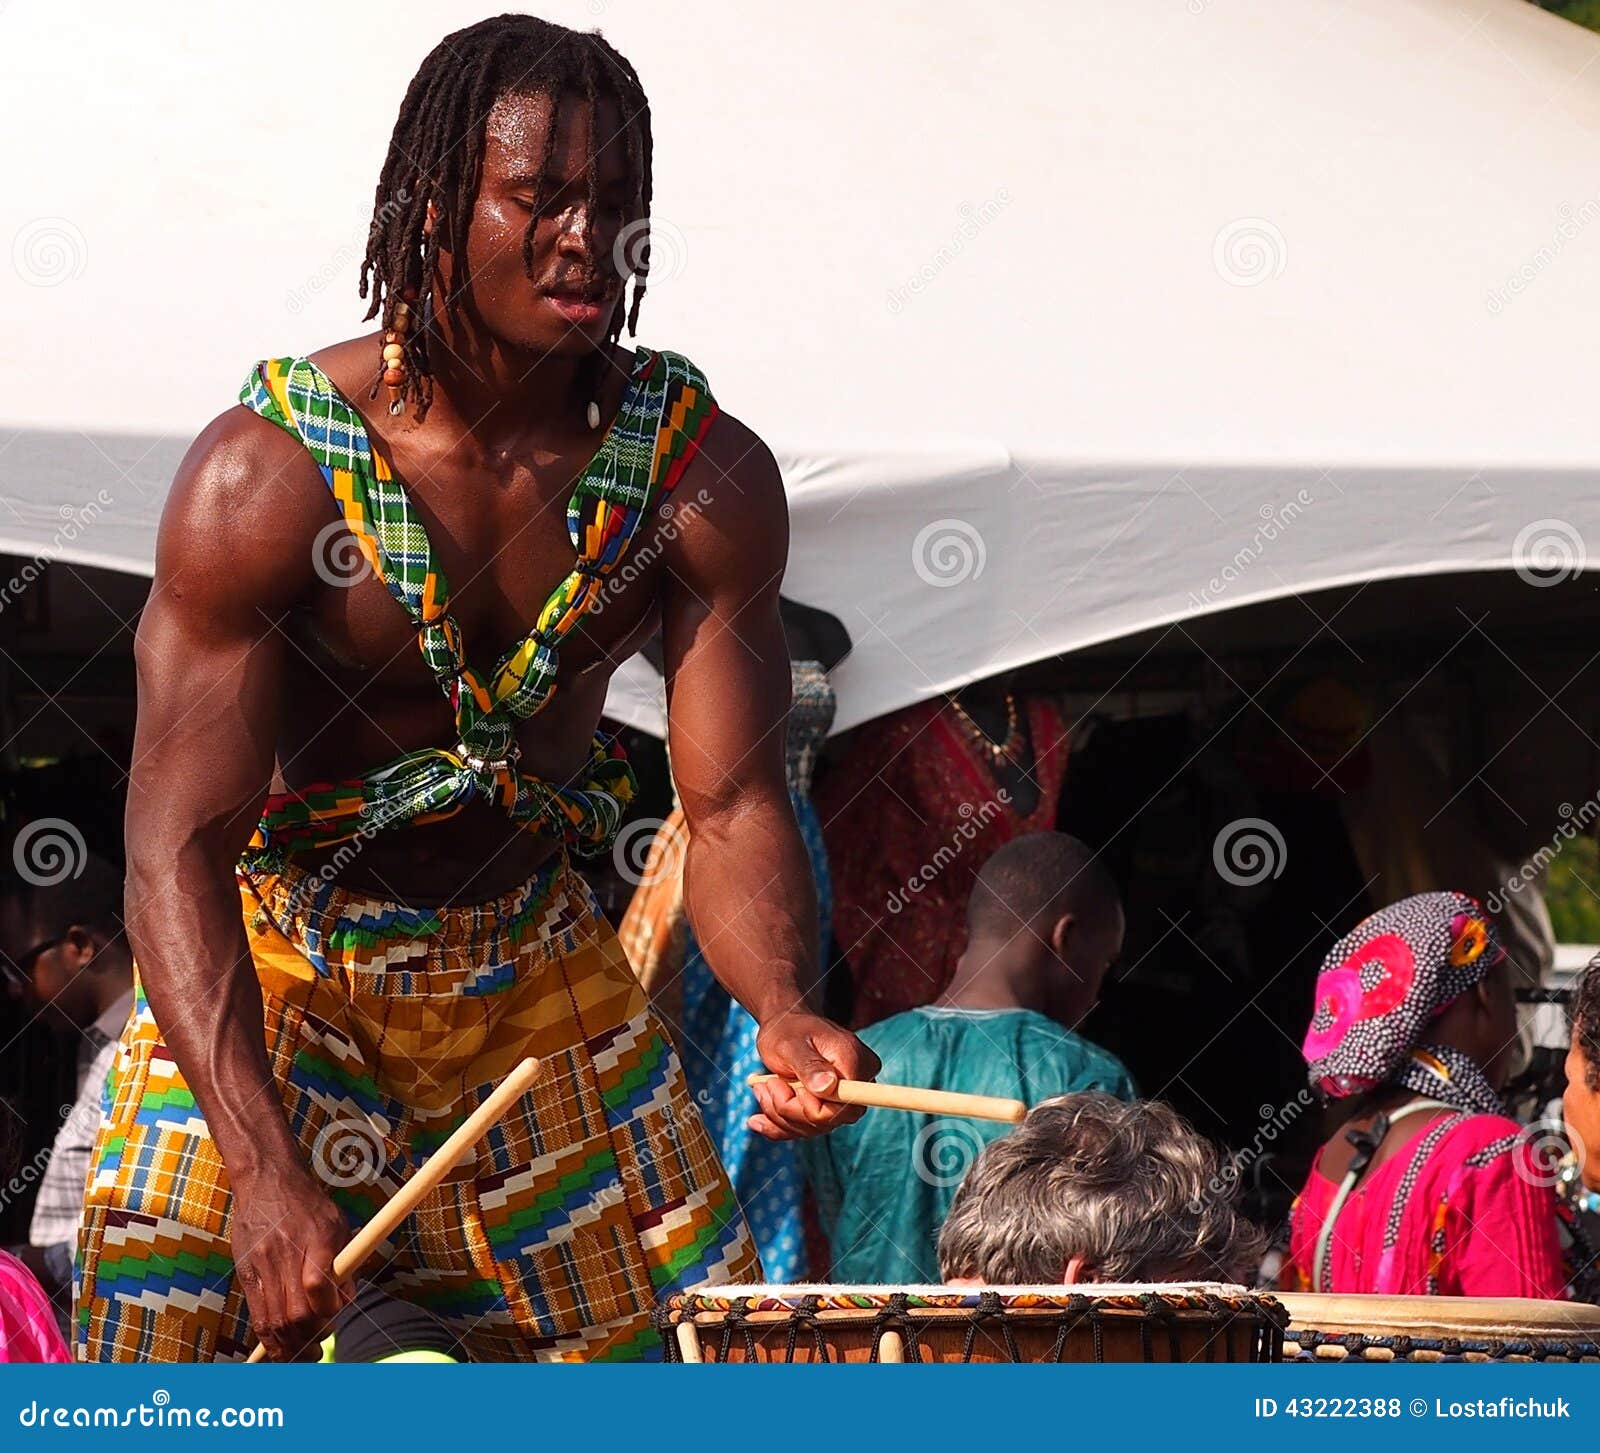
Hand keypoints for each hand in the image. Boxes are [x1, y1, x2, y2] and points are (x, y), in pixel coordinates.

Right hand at [230, 1162, 352, 1360]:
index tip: (337, 1314)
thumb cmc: (308, 1203)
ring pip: (275, 1320)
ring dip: (291, 1346)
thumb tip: (346, 1301)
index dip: (330, 1309)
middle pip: (296, 1311)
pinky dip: (269, 1339)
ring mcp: (263, 1265)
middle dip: (312, 1335)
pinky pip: (257, 1315)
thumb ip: (343, 1263)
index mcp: (316, 1238)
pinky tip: (280, 1350)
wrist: (266, 1181)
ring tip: (303, 1357)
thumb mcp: (337, 1223)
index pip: (319, 1286)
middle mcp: (287, 1254)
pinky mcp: (246, 1273)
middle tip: (321, 1344)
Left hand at [750, 1011, 881, 1139]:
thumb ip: (809, 1066)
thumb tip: (829, 1088)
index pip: (845, 1106)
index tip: (781, 1084)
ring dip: (780, 1113)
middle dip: (789, 1110)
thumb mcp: (791, 1044)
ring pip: (814, 1126)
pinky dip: (780, 1125)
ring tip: (762, 1088)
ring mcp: (844, 1097)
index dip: (811, 1108)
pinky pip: (807, 1128)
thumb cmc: (786, 1029)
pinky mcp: (830, 1107)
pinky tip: (758, 1120)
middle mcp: (858, 1082)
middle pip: (828, 1119)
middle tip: (765, 1085)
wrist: (783, 1026)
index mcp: (854, 1061)